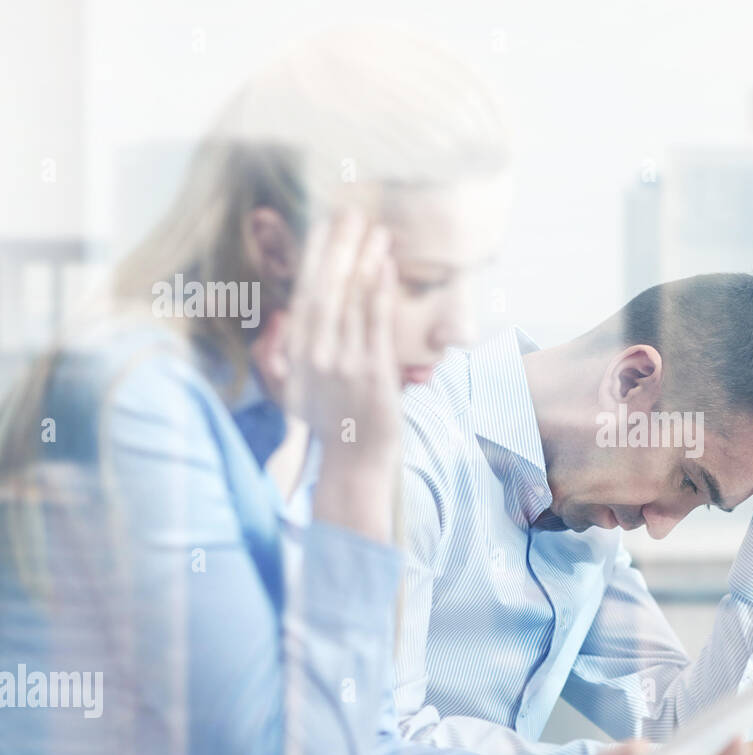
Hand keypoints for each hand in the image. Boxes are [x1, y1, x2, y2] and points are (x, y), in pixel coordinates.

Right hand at [286, 210, 402, 540]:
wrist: (354, 462)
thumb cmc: (332, 422)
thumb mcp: (298, 388)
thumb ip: (288, 353)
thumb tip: (282, 319)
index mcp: (298, 352)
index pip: (304, 294)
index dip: (312, 256)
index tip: (321, 223)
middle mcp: (316, 353)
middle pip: (325, 288)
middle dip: (335, 247)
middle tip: (348, 211)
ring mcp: (343, 362)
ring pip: (351, 300)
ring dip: (362, 260)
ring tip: (373, 228)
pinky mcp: (372, 372)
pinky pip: (375, 323)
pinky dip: (379, 291)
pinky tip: (386, 264)